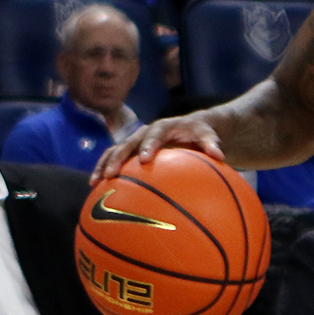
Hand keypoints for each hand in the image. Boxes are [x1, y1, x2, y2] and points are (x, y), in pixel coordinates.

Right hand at [93, 112, 225, 181]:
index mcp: (164, 127)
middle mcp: (145, 132)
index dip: (149, 145)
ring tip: (95, 182)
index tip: (145, 159)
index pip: (155, 134)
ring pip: (115, 150)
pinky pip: (112, 159)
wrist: (190, 127)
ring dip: (104, 164)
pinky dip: (102, 169)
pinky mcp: (129, 150)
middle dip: (119, 157)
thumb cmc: (200, 134)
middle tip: (112, 173)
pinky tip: (94, 187)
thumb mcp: (208, 135)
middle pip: (128, 142)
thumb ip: (211, 144)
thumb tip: (220, 155)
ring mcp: (135, 141)